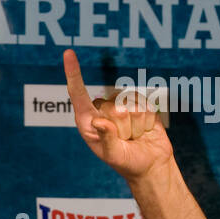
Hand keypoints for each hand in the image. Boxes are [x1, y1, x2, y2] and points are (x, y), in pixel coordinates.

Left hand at [64, 48, 173, 180]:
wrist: (151, 165)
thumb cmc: (127, 164)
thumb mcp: (114, 156)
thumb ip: (106, 140)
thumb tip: (98, 121)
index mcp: (88, 122)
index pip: (78, 94)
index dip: (74, 74)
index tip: (68, 53)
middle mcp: (103, 110)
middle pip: (113, 105)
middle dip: (122, 127)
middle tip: (125, 140)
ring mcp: (121, 105)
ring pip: (130, 104)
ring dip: (136, 125)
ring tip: (134, 136)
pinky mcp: (139, 103)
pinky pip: (144, 104)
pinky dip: (147, 121)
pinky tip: (144, 130)